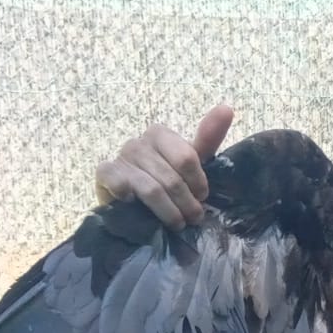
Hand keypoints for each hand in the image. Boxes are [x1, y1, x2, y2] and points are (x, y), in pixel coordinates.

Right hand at [94, 103, 235, 227]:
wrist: (131, 204)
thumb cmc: (165, 181)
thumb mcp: (190, 162)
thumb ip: (208, 139)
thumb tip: (227, 108)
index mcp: (160, 134)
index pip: (186, 157)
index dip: (197, 182)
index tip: (202, 197)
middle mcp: (138, 142)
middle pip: (171, 177)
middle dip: (186, 202)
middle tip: (194, 218)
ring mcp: (120, 158)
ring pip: (151, 189)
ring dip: (168, 211)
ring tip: (178, 224)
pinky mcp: (105, 174)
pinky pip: (119, 185)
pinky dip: (129, 198)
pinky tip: (135, 206)